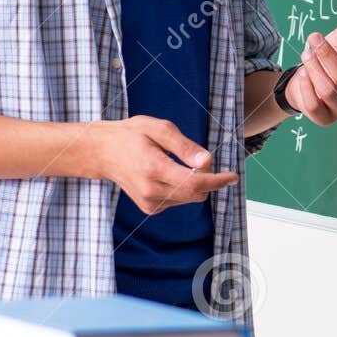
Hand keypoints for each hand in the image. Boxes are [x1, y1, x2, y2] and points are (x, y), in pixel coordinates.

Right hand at [97, 115, 237, 214]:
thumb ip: (185, 146)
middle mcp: (151, 190)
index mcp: (153, 168)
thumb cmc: (132, 135)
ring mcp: (150, 202)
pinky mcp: (150, 208)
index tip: (233, 176)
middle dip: (207, 178)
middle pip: (196, 193)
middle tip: (197, 157)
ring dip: (194, 182)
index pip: (195, 183)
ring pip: (190, 198)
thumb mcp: (159, 129)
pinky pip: (179, 200)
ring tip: (176, 162)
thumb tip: (207, 162)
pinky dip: (183, 188)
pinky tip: (168, 173)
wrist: (103, 152)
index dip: (218, 180)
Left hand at [284, 18, 336, 126]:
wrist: (306, 79)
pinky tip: (302, 74)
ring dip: (314, 69)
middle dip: (327, 56)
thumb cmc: (329, 60)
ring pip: (328, 91)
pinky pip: (315, 106)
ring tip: (305, 54)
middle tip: (313, 39)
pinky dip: (306, 88)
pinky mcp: (325, 119)